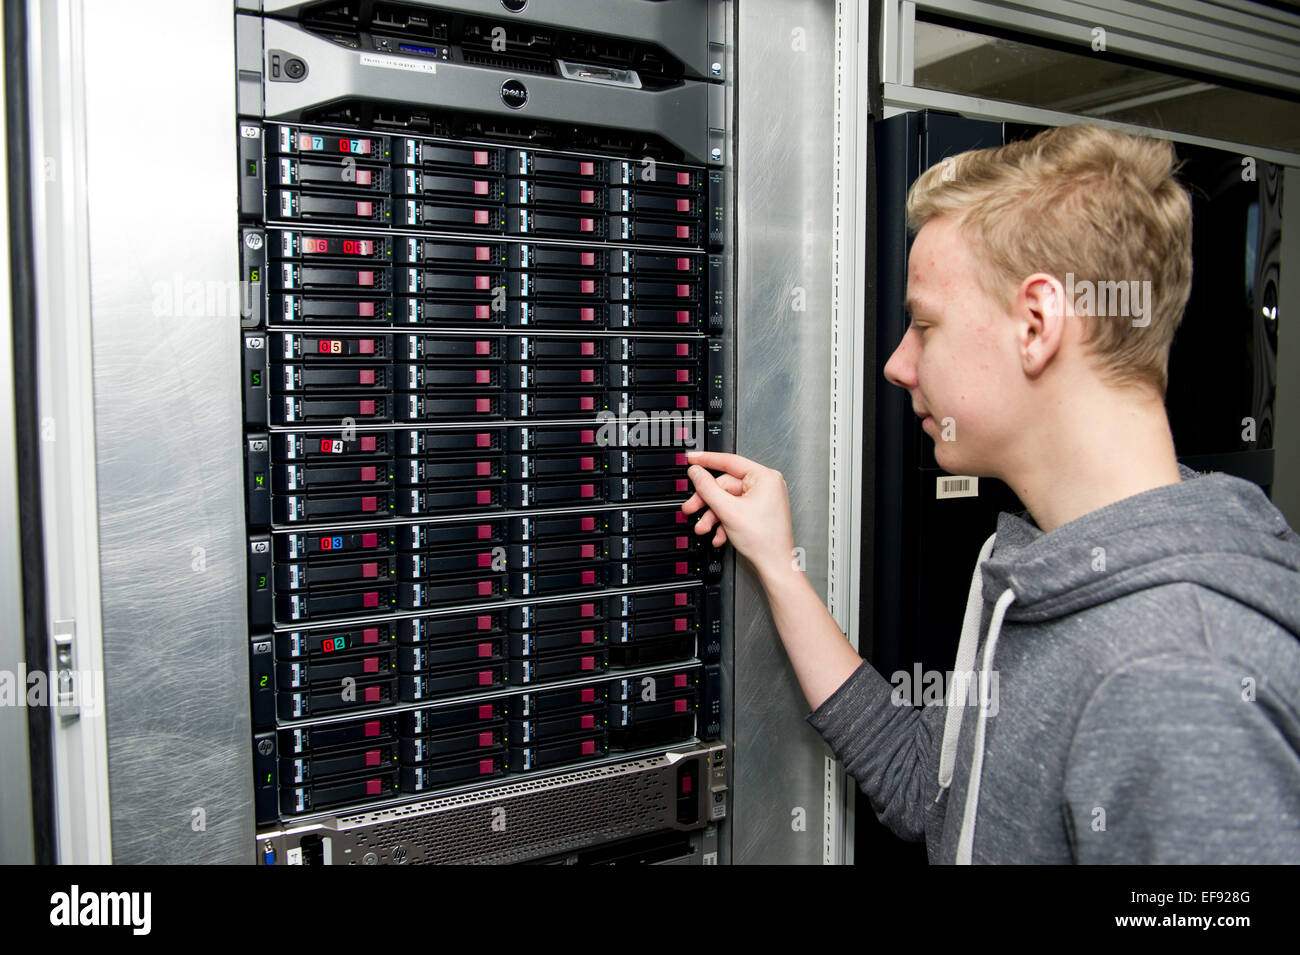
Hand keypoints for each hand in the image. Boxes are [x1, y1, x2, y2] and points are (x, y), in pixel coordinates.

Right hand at [681, 450, 796, 581]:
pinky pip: (734, 510)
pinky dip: (724, 522)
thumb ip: (708, 488)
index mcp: (764, 478)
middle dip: (707, 502)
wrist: (775, 566)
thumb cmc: (764, 540)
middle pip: (725, 486)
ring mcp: (762, 499)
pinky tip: (719, 534)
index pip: (730, 461)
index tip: (692, 458)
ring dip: (713, 515)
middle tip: (692, 508)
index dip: (707, 460)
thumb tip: (696, 472)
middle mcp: (766, 485)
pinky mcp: (757, 512)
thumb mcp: (728, 510)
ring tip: (704, 527)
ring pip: (727, 501)